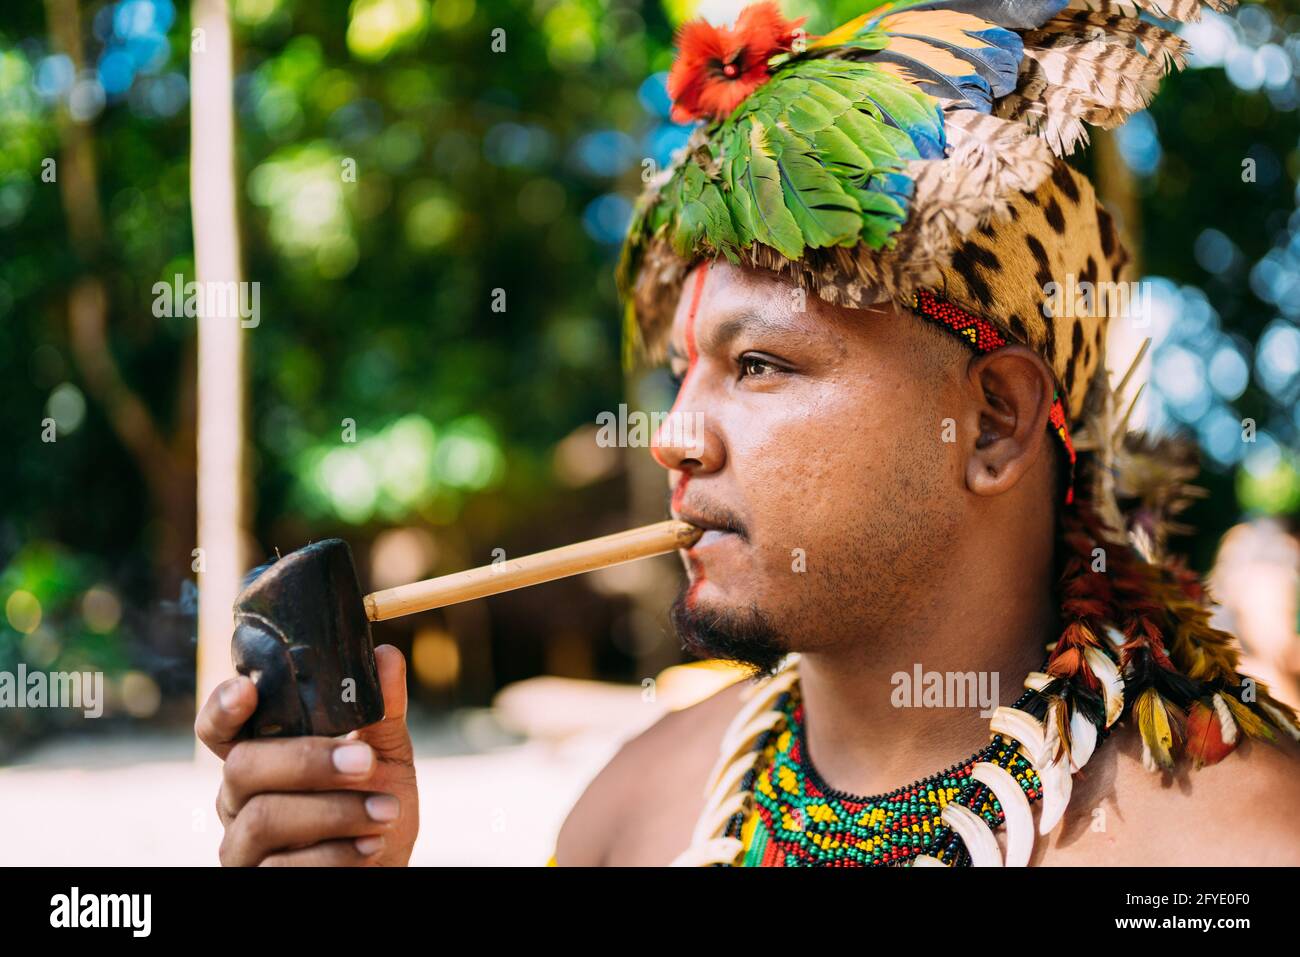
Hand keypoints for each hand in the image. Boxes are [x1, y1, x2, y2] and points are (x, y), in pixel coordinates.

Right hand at [195, 644, 418, 865]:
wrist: (387, 866)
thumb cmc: (377, 805)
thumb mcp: (388, 756)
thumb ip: (382, 711)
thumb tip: (387, 656)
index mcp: (263, 755)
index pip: (219, 729)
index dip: (222, 708)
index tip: (248, 689)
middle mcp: (239, 798)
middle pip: (243, 766)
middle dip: (308, 761)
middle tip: (366, 761)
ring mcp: (243, 845)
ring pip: (263, 818)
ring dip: (334, 812)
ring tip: (386, 811)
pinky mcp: (258, 882)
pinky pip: (282, 868)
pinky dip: (335, 855)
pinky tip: (370, 846)